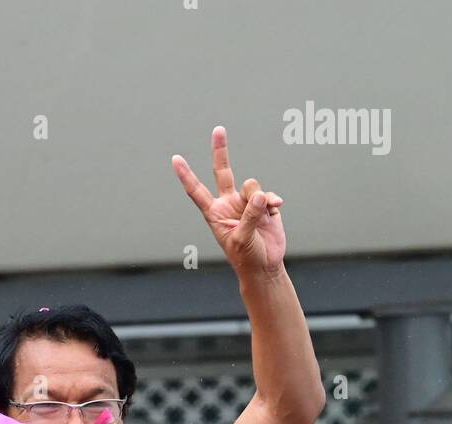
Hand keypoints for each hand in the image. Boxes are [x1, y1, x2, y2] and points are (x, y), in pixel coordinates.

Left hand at [172, 126, 285, 277]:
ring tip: (263, 213)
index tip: (175, 159)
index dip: (186, 175)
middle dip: (221, 150)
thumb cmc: (246, 258)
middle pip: (223, 172)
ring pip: (251, 184)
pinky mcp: (264, 205)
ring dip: (258, 197)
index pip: (197, 191)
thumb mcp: (242, 239)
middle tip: (218, 129)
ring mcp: (246, 203)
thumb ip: (249, 216)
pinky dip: (272, 199)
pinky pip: (267, 194)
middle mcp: (229, 204)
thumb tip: (258, 194)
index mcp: (215, 213)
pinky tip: (276, 208)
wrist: (265, 267)